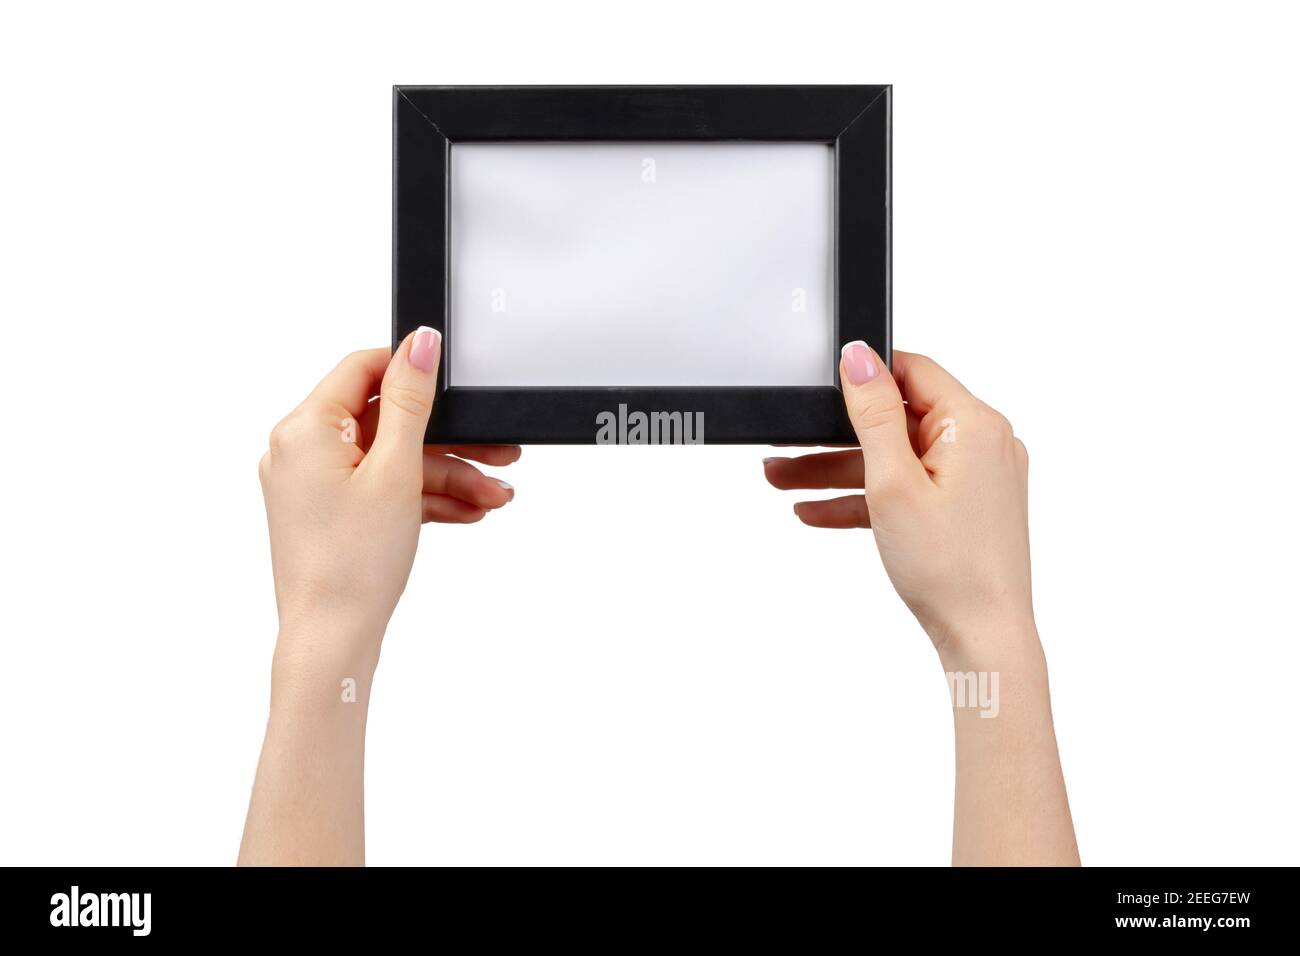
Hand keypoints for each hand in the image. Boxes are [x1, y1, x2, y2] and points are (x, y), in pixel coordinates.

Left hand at [259, 327, 518, 669]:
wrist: (332, 641)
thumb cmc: (352, 565)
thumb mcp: (397, 471)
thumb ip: (412, 401)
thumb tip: (420, 343)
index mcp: (304, 429)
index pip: (363, 369)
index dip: (414, 372)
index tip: (458, 384)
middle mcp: (299, 451)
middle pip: (387, 422)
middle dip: (449, 443)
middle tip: (498, 452)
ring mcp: (312, 485)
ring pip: (391, 461)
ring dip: (447, 476)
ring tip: (494, 496)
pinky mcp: (328, 513)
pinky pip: (381, 489)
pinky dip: (422, 498)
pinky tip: (468, 512)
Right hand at [764, 344, 1033, 668]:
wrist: (983, 638)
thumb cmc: (950, 568)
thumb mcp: (893, 482)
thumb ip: (872, 414)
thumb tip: (859, 357)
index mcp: (975, 425)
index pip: (912, 372)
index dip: (863, 377)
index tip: (819, 389)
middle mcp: (984, 443)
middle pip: (895, 421)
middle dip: (833, 438)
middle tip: (784, 449)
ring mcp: (977, 477)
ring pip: (895, 460)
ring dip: (839, 472)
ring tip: (784, 483)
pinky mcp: (966, 506)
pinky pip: (909, 488)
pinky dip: (868, 497)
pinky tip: (818, 512)